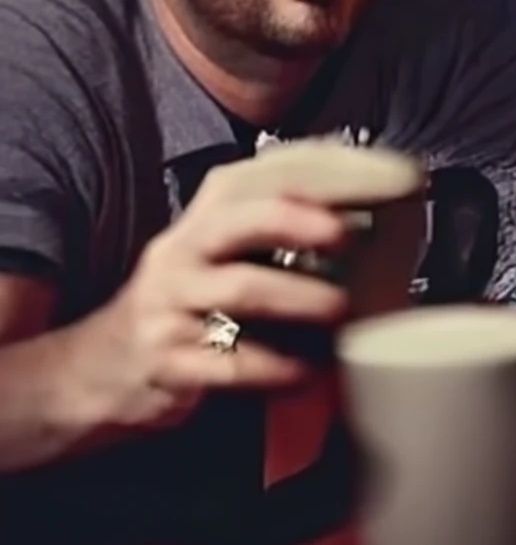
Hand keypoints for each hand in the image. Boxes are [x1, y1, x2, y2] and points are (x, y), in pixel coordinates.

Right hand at [74, 141, 365, 431]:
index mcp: (210, 213)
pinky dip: (273, 366)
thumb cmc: (194, 298)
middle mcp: (185, 248)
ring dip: (299, 297)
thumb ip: (284, 226)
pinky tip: (305, 371)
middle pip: (241, 219)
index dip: (324, 174)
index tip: (378, 180)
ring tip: (340, 309)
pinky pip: (226, 362)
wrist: (107, 363)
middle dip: (298, 220)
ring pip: (240, 288)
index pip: (266, 175)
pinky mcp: (166, 360)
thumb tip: (371, 216)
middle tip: (347, 234)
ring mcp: (171, 303)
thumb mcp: (227, 250)